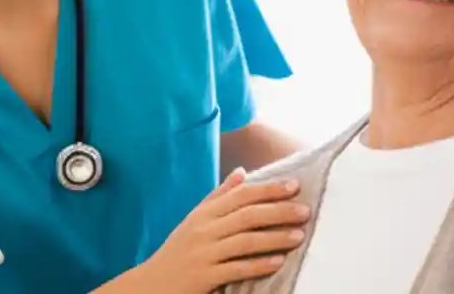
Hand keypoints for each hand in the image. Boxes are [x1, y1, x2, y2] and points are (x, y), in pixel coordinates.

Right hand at [135, 168, 310, 292]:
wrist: (148, 286)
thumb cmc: (177, 251)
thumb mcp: (195, 220)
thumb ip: (219, 196)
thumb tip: (242, 171)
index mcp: (204, 213)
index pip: (241, 195)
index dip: (268, 189)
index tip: (294, 185)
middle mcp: (203, 230)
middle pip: (247, 216)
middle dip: (279, 211)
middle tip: (305, 211)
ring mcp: (203, 253)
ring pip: (245, 241)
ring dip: (275, 238)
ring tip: (299, 236)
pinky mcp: (203, 277)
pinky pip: (236, 268)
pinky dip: (258, 265)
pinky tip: (277, 262)